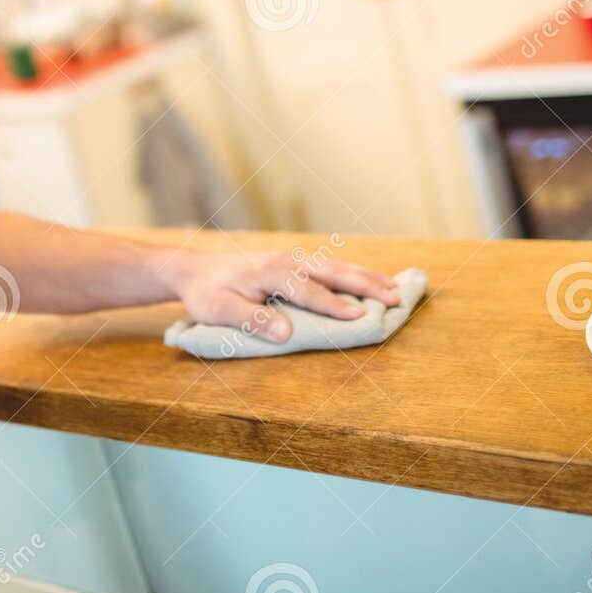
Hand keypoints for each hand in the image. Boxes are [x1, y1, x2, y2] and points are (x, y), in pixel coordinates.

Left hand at [160, 248, 401, 342]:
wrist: (195, 270)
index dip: (337, 306)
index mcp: (272, 272)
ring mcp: (294, 259)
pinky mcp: (295, 263)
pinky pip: (331, 267)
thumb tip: (285, 333)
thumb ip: (251, 320)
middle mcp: (288, 261)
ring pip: (338, 266)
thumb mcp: (220, 310)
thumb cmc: (207, 293)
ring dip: (368, 276)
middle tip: (396, 298)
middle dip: (367, 284)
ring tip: (396, 288)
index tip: (362, 317)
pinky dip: (355, 273)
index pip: (311, 292)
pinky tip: (371, 281)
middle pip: (335, 272)